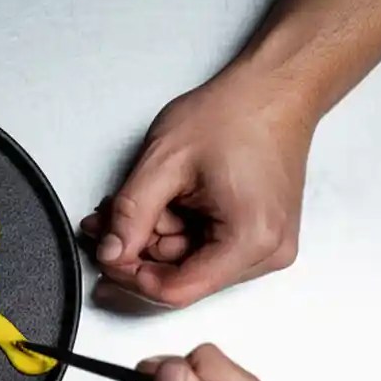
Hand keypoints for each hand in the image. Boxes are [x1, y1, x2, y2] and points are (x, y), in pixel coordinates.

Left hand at [81, 69, 313, 306]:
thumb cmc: (235, 113)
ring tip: (130, 201)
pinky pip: (205, 247)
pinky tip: (159, 202)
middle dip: (139, 250)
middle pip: (183, 278)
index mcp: (250, 240)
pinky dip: (175, 229)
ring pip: (189, 263)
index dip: (131, 276)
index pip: (177, 291)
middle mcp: (267, 253)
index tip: (106, 253)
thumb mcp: (165, 162)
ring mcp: (267, 246)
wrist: (275, 90)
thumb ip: (131, 214)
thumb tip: (110, 253)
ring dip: (154, 236)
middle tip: (108, 218)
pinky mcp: (260, 235)